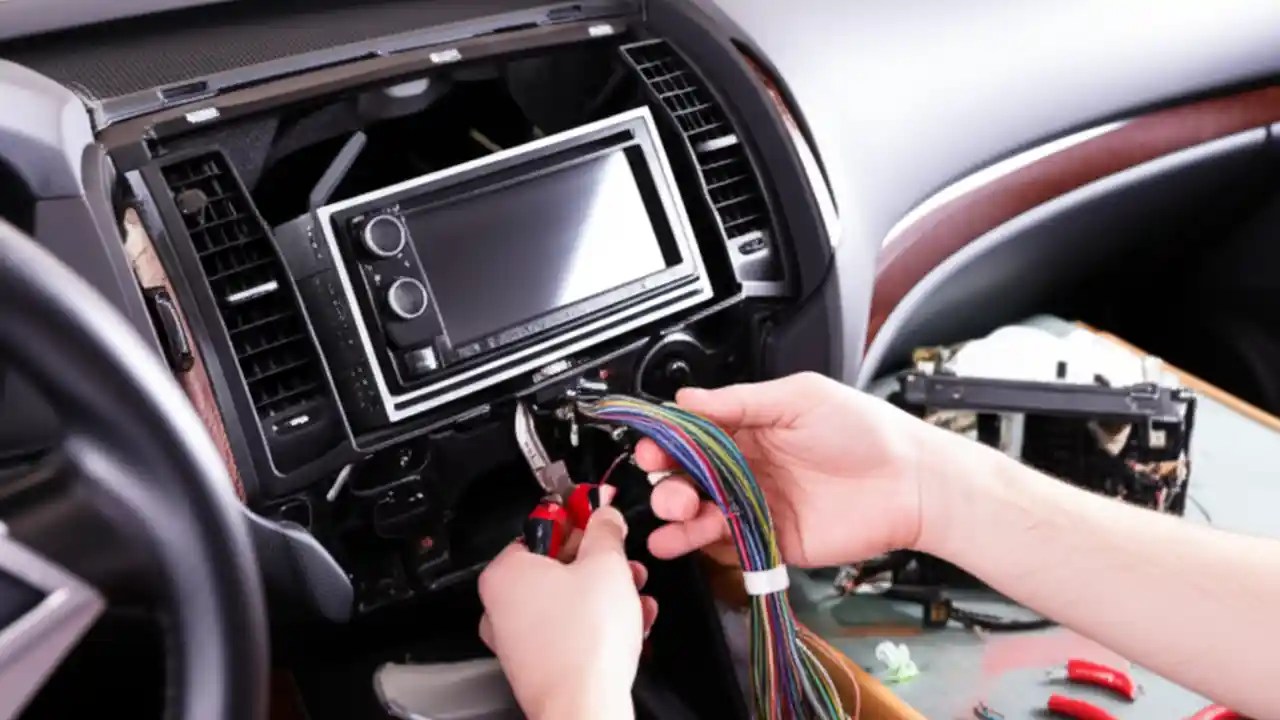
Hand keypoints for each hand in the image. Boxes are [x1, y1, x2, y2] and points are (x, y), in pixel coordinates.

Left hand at [478, 506, 657, 719]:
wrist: (584, 705)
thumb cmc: (585, 639)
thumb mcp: (606, 564)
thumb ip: (605, 530)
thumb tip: (604, 516)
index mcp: (505, 572)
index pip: (543, 528)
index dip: (581, 521)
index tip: (603, 519)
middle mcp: (502, 606)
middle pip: (558, 567)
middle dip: (602, 565)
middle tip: (627, 564)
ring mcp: (519, 639)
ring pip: (570, 600)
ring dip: (609, 594)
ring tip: (638, 595)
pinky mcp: (540, 664)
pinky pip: (571, 630)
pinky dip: (600, 624)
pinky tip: (634, 624)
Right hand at [637, 372, 974, 565]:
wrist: (912, 484)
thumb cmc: (866, 431)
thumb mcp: (799, 398)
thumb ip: (740, 402)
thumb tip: (687, 398)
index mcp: (753, 427)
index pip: (695, 433)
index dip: (669, 440)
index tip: (653, 445)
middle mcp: (749, 466)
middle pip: (690, 474)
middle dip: (668, 477)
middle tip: (665, 479)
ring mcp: (758, 504)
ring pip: (701, 510)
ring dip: (677, 512)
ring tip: (674, 511)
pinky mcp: (770, 540)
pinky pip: (725, 543)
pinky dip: (696, 543)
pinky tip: (677, 540)